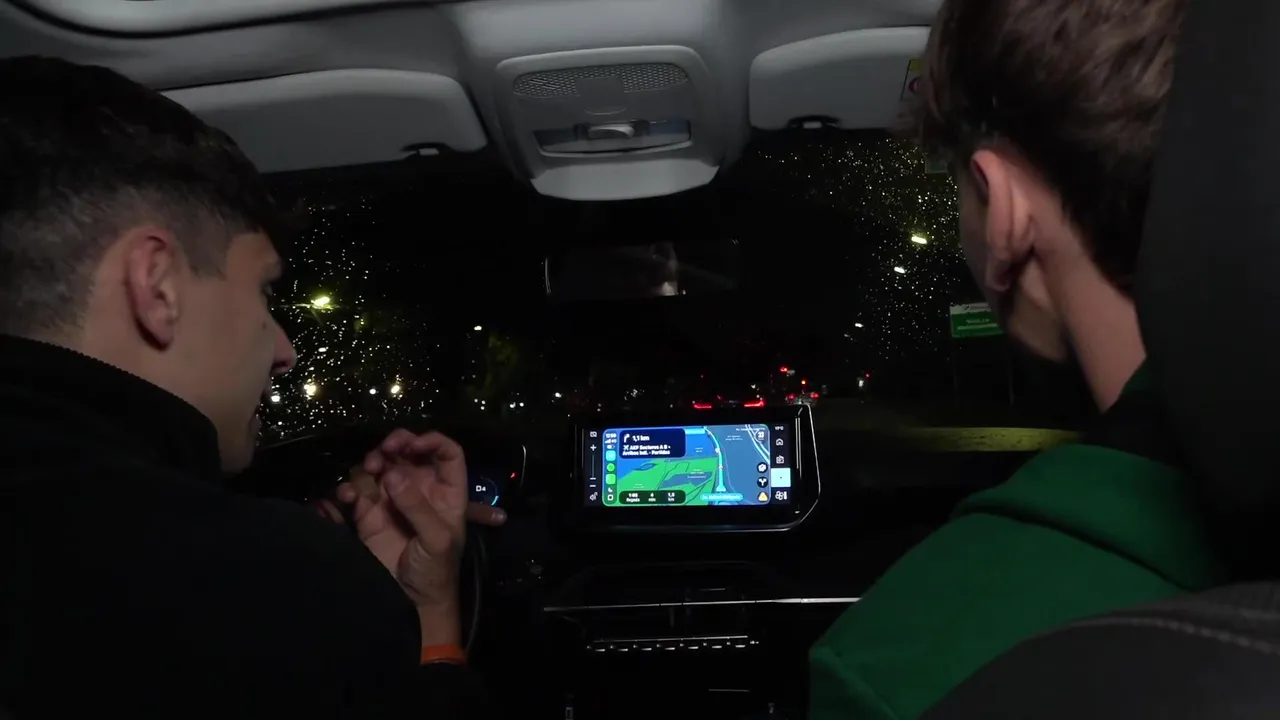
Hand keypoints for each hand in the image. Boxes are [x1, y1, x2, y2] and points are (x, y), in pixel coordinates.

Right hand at [324, 430, 500, 643]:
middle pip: (409, 452)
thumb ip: (417, 506)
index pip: (447, 453)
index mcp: (446, 492)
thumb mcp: (436, 539)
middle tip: (385, 449)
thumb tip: (393, 475)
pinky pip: (357, 490)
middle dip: (397, 444)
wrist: (411, 602)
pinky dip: (350, 488)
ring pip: (381, 466)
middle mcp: (420, 489)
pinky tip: (349, 497)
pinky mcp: (368, 513)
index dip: (433, 441)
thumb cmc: (436, 571)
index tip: (414, 443)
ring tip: (371, 471)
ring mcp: (393, 499)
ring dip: (372, 463)